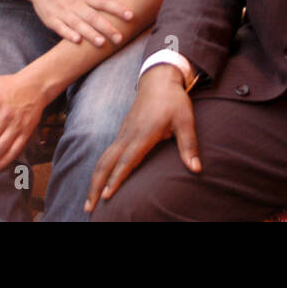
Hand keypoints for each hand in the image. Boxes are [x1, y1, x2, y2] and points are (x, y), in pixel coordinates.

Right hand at [16, 0, 132, 45]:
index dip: (118, 9)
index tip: (130, 16)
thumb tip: (111, 8)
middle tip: (120, 38)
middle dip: (107, 28)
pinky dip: (68, 34)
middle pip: (94, 17)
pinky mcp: (51, 19)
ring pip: (79, 24)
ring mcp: (62, 11)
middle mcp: (75, 3)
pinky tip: (77, 41)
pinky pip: (61, 28)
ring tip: (101, 43)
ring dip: (90, 34)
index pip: (104, 2)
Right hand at [85, 65, 199, 210]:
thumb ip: (189, 145)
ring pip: (103, 159)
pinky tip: (99, 181)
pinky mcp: (122, 132)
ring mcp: (122, 133)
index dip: (116, 179)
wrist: (159, 79)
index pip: (127, 161)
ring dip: (95, 180)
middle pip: (106, 164)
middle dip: (96, 186)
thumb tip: (196, 169)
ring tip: (89, 201)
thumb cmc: (174, 100)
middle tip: (89, 208)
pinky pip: (107, 154)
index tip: (106, 196)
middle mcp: (128, 136)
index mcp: (143, 135)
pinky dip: (100, 169)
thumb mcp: (186, 120)